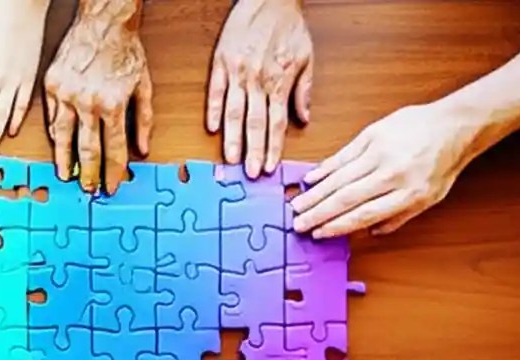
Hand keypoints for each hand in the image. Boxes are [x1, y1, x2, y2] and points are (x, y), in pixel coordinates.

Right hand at [43, 0, 151, 193]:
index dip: (113, 171)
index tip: (111, 186)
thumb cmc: (125, 50)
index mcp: (113, 105)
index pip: (114, 148)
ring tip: (65, 175)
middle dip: (89, 173)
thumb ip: (144, 119)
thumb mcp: (144, 85)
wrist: (103, 21)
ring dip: (65, 160)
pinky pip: (51, 116)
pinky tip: (56, 145)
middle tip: (87, 190)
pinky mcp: (52, 86)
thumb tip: (142, 149)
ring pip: (63, 137)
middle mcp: (88, 103)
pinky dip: (54, 134)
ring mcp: (67, 95)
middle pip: (88, 149)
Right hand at [207, 0, 312, 177]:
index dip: (273, 147)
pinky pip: (216, 91)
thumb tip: (304, 118)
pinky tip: (213, 128)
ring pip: (235, 112)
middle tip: (249, 173)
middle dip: (253, 151)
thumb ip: (304, 89)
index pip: (276, 122)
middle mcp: (258, 80)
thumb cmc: (288, 25)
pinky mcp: (221, 63)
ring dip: (233, 138)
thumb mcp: (307, 56)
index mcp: (279, 81)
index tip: (269, 166)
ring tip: (230, 159)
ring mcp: (238, 72)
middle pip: (255, 123)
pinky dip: (214, 110)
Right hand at [290, 102, 470, 237]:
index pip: (365, 214)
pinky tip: (310, 179)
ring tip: (297, 205)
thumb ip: (400, 216)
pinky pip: (343, 155)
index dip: (338, 226)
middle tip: (298, 223)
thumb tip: (370, 231)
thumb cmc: (442, 161)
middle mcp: (393, 173)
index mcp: (409, 192)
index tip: (319, 233)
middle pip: (347, 198)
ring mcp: (381, 152)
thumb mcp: (431, 197)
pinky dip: (324, 168)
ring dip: (315, 194)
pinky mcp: (373, 134)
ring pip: (340, 178)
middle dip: (318, 214)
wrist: (453, 124)